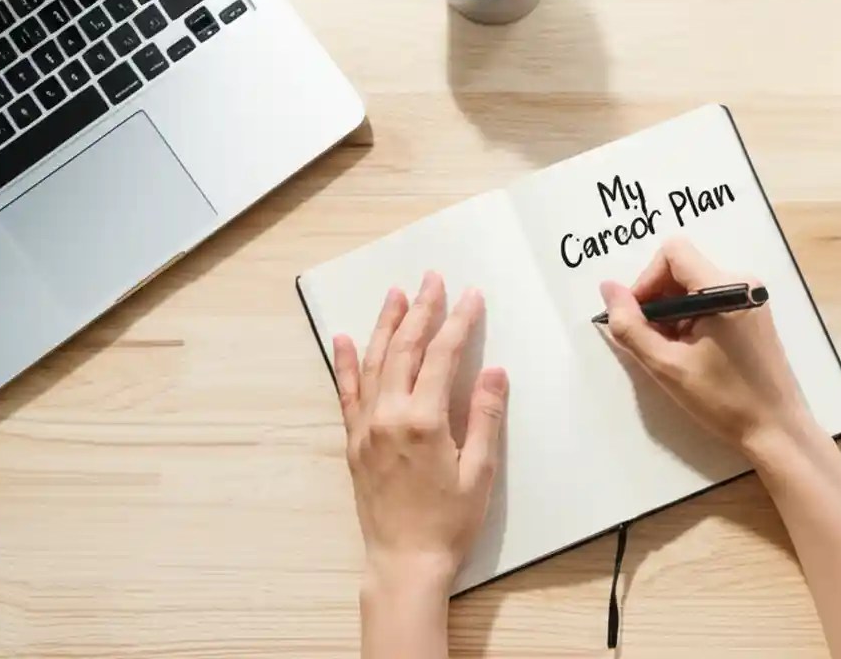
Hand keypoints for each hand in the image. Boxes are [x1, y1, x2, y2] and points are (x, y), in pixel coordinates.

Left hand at [333, 272, 508, 593]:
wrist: (404, 562)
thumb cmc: (448, 523)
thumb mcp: (479, 472)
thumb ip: (485, 417)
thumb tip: (494, 372)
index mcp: (424, 421)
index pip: (442, 356)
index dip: (458, 322)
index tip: (470, 296)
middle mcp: (389, 416)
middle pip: (405, 348)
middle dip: (420, 309)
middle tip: (432, 279)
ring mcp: (366, 427)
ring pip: (374, 362)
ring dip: (385, 324)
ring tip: (395, 294)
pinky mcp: (354, 442)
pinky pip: (346, 392)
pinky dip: (346, 363)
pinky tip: (346, 339)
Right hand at [599, 238, 815, 457]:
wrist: (776, 430)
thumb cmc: (723, 399)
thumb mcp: (667, 366)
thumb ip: (631, 326)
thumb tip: (608, 289)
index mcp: (725, 289)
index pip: (673, 253)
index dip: (646, 280)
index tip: (638, 319)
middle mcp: (742, 284)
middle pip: (682, 269)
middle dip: (657, 300)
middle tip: (651, 342)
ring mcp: (751, 299)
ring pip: (694, 287)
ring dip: (673, 314)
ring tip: (672, 353)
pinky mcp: (754, 315)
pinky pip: (712, 302)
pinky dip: (691, 320)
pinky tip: (691, 353)